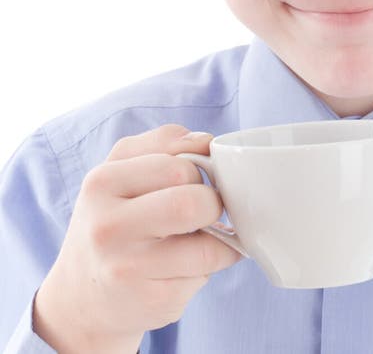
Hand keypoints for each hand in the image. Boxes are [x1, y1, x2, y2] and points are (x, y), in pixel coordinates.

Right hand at [33, 124, 241, 353]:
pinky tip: (185, 267)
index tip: (196, 181)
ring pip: (207, 247)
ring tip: (201, 238)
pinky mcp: (153, 303)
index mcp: (102, 182)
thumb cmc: (113, 220)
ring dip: (218, 240)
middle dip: (211, 204)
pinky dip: (208, 268)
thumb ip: (164, 143)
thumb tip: (207, 141)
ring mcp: (128, 270)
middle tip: (203, 210)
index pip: (178, 165)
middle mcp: (108, 227)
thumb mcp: (121, 171)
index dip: (199, 171)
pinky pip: (204, 276)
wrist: (81, 297)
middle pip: (192, 203)